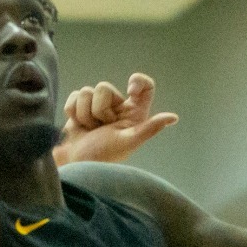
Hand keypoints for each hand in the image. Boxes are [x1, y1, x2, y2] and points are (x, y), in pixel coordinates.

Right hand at [53, 73, 179, 165]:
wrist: (74, 165)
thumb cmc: (102, 157)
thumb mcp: (128, 143)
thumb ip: (149, 129)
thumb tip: (173, 117)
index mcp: (134, 114)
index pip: (146, 87)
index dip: (139, 81)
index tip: (130, 90)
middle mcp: (117, 108)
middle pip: (105, 87)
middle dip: (99, 109)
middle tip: (101, 127)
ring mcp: (97, 107)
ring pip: (87, 92)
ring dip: (84, 114)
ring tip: (88, 130)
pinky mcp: (80, 109)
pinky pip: (75, 96)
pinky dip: (73, 112)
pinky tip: (78, 126)